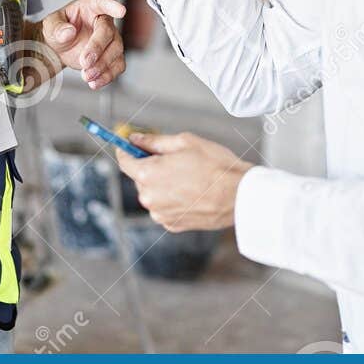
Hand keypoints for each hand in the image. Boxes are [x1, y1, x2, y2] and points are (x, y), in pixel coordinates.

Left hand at [26, 0, 126, 90]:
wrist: (60, 47)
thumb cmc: (59, 29)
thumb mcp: (51, 25)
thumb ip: (57, 27)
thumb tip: (68, 32)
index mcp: (91, 6)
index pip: (103, 2)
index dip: (112, 6)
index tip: (121, 10)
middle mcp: (104, 22)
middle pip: (108, 33)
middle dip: (97, 49)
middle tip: (84, 62)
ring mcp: (111, 39)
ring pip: (116, 51)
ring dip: (102, 66)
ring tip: (86, 75)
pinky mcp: (113, 56)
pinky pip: (117, 66)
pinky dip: (107, 76)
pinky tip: (94, 82)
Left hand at [114, 131, 254, 231]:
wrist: (239, 195)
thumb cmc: (216, 166)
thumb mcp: (184, 142)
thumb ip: (154, 141)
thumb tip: (135, 138)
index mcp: (148, 174)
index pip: (124, 160)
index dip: (125, 149)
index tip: (128, 144)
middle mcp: (149, 197)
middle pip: (139, 177)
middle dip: (151, 166)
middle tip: (174, 158)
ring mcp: (160, 214)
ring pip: (153, 193)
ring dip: (162, 183)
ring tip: (188, 176)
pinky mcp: (172, 225)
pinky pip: (164, 207)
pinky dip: (172, 199)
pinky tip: (191, 192)